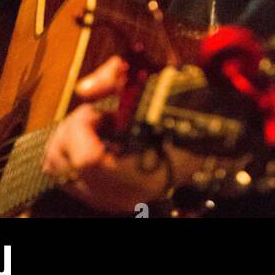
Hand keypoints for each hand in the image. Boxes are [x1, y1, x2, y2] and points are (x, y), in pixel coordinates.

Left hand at [41, 55, 251, 215]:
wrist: (209, 135)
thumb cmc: (184, 106)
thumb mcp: (154, 80)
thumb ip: (115, 74)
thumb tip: (83, 88)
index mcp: (140, 169)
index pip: (87, 157)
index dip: (84, 126)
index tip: (102, 111)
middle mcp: (124, 194)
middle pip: (65, 166)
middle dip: (71, 133)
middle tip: (95, 115)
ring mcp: (117, 200)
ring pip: (64, 176)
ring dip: (72, 145)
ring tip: (99, 129)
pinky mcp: (114, 199)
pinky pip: (75, 182)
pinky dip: (77, 159)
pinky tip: (101, 143)